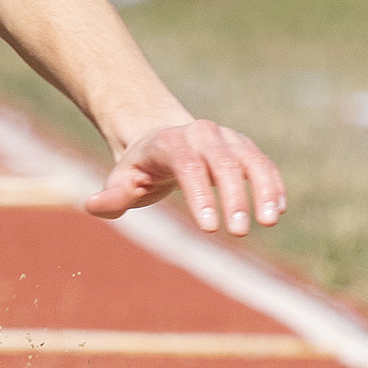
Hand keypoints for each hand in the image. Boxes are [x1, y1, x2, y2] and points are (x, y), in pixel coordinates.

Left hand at [84, 120, 285, 235]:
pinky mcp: (244, 147)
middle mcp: (200, 134)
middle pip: (222, 162)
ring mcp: (225, 138)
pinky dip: (272, 185)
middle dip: (233, 198)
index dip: (199, 195)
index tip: (209, 228)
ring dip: (262, 190)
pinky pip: (263, 165)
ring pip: (250, 160)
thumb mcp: (121, 181)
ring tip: (269, 221)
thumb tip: (91, 205)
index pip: (187, 166)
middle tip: (238, 232)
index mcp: (168, 143)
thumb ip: (111, 196)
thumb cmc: (139, 168)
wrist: (159, 138)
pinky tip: (276, 211)